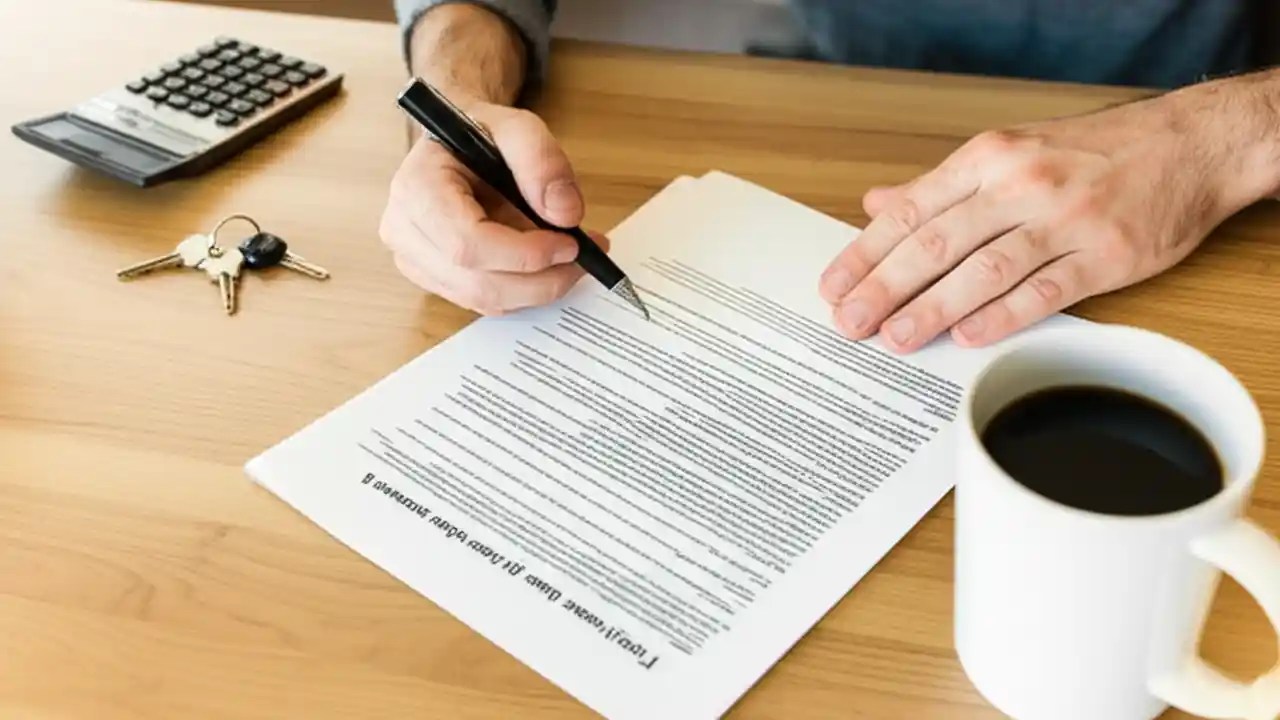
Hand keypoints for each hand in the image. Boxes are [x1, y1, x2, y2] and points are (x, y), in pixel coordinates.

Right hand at [380, 101, 607, 314]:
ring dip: (537, 289)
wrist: (457, 144)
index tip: (569, 244)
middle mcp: (404, 231)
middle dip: (540, 280)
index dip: (523, 254)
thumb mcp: (517, 127)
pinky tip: (546, 267)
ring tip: (571, 260)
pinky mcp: (434, 279)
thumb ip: (543, 161)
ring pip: (483, 299)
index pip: (468, 243)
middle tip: (583, 260)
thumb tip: (566, 214)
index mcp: (416, 188)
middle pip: (477, 282)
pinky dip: (523, 292)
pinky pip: (484, 302)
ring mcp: (414, 261)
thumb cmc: (481, 134)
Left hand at [818, 81, 1268, 351]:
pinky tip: (968, 338)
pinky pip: (1044, 291)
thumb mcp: (1008, 152)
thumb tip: (878, 205)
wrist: (1189, 144)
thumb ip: (939, 186)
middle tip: (850, 322)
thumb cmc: (1092, 151)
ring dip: (933, 309)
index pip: (910, 210)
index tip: (834, 286)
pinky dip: (1003, 316)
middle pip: (936, 242)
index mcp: (988, 159)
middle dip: (884, 287)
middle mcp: (1021, 185)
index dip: (866, 252)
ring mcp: (1065, 220)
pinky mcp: (1107, 255)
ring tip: (894, 338)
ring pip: (984, 270)